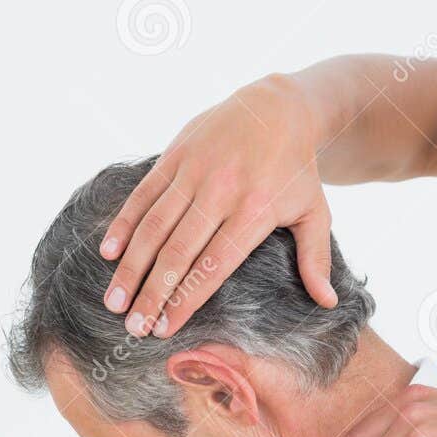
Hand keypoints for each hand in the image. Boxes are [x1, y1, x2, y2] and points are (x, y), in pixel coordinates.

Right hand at [99, 73, 338, 336]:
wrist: (278, 107)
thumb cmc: (297, 169)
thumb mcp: (316, 211)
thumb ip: (316, 259)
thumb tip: (328, 303)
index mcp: (254, 212)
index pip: (213, 266)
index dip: (187, 299)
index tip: (166, 329)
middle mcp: (221, 193)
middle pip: (177, 252)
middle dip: (152, 294)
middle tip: (133, 327)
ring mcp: (194, 172)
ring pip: (154, 226)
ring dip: (131, 267)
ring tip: (113, 301)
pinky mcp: (175, 155)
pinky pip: (144, 194)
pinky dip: (124, 224)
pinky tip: (108, 253)